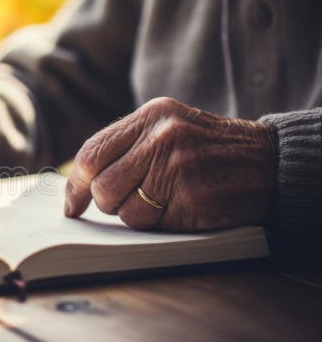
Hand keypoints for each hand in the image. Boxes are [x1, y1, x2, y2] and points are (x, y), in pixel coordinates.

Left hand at [64, 97, 276, 230]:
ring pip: (125, 211)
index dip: (75, 186)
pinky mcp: (196, 197)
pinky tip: (185, 208)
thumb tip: (79, 185)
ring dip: (139, 216)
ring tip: (166, 200)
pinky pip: (154, 226)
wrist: (270, 162)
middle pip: (103, 186)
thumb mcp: (169, 128)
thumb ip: (127, 146)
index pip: (92, 153)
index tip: (71, 206)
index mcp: (152, 116)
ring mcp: (180, 166)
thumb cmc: (209, 150)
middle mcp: (163, 136)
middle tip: (132, 202)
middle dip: (109, 204)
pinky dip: (164, 224)